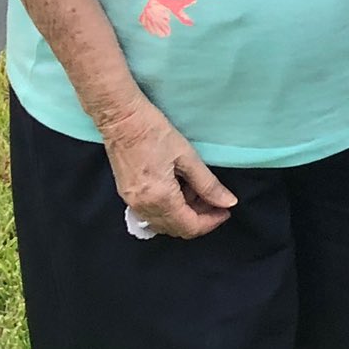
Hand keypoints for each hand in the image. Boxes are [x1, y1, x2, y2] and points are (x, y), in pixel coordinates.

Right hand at [100, 99, 237, 237]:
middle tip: (215, 200)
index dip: (211, 222)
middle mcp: (144, 207)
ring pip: (165, 223)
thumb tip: (228, 202)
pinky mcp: (128, 196)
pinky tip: (179, 188)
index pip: (190, 226)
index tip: (226, 211)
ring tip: (198, 190)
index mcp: (160, 198)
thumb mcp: (187, 156)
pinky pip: (153, 214)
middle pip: (177, 229)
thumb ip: (208, 184)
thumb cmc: (154, 131)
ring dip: (185, 214)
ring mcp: (133, 203)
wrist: (120, 119)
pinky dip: (170, 208)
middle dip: (200, 219)